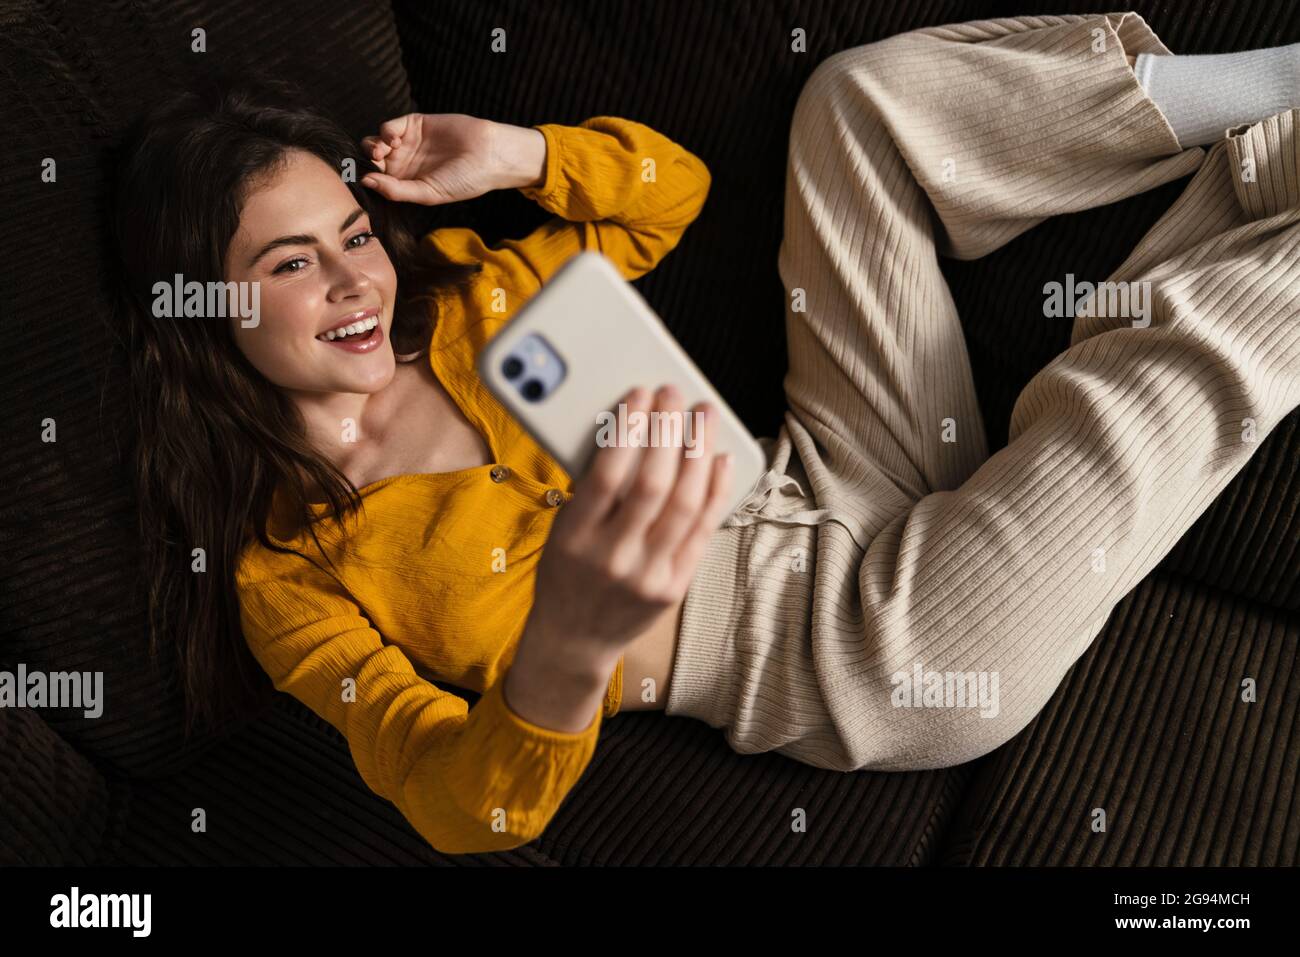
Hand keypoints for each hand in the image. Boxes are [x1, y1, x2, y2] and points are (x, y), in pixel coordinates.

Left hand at [360, 112, 519, 204]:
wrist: (488, 155)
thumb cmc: (463, 181)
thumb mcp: (427, 193)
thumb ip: (396, 190)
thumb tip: (366, 182)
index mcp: (406, 183)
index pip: (377, 181)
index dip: (367, 179)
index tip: (363, 179)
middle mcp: (403, 164)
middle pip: (372, 160)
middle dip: (366, 161)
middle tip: (373, 162)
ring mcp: (407, 144)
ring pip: (376, 142)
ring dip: (372, 146)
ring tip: (381, 151)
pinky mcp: (413, 125)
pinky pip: (389, 127)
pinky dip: (386, 132)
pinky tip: (394, 139)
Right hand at [526, 384, 734, 664]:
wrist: (574, 641)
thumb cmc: (565, 573)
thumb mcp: (561, 530)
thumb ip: (590, 490)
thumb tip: (628, 429)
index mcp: (575, 538)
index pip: (606, 474)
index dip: (627, 428)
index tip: (639, 395)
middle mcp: (612, 558)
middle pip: (652, 485)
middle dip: (668, 430)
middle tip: (675, 395)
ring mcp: (648, 576)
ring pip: (685, 504)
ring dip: (698, 451)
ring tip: (703, 416)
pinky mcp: (674, 588)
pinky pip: (702, 532)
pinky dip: (716, 490)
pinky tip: (720, 459)